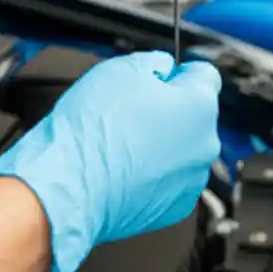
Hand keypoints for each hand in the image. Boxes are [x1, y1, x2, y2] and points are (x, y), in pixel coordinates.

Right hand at [0, 52, 221, 271]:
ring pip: (181, 150)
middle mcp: (205, 146)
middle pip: (193, 115)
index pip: (204, 75)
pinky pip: (168, 181)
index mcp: (200, 106)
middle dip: (168, 110)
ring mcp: (191, 181)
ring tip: (122, 144)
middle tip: (130, 112)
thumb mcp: (121, 70)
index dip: (177, 73)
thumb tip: (162, 67)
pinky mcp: (173, 209)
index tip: (160, 77)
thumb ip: (155, 62)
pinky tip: (124, 169)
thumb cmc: (92, 133)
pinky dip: (152, 174)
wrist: (67, 189)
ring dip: (161, 144)